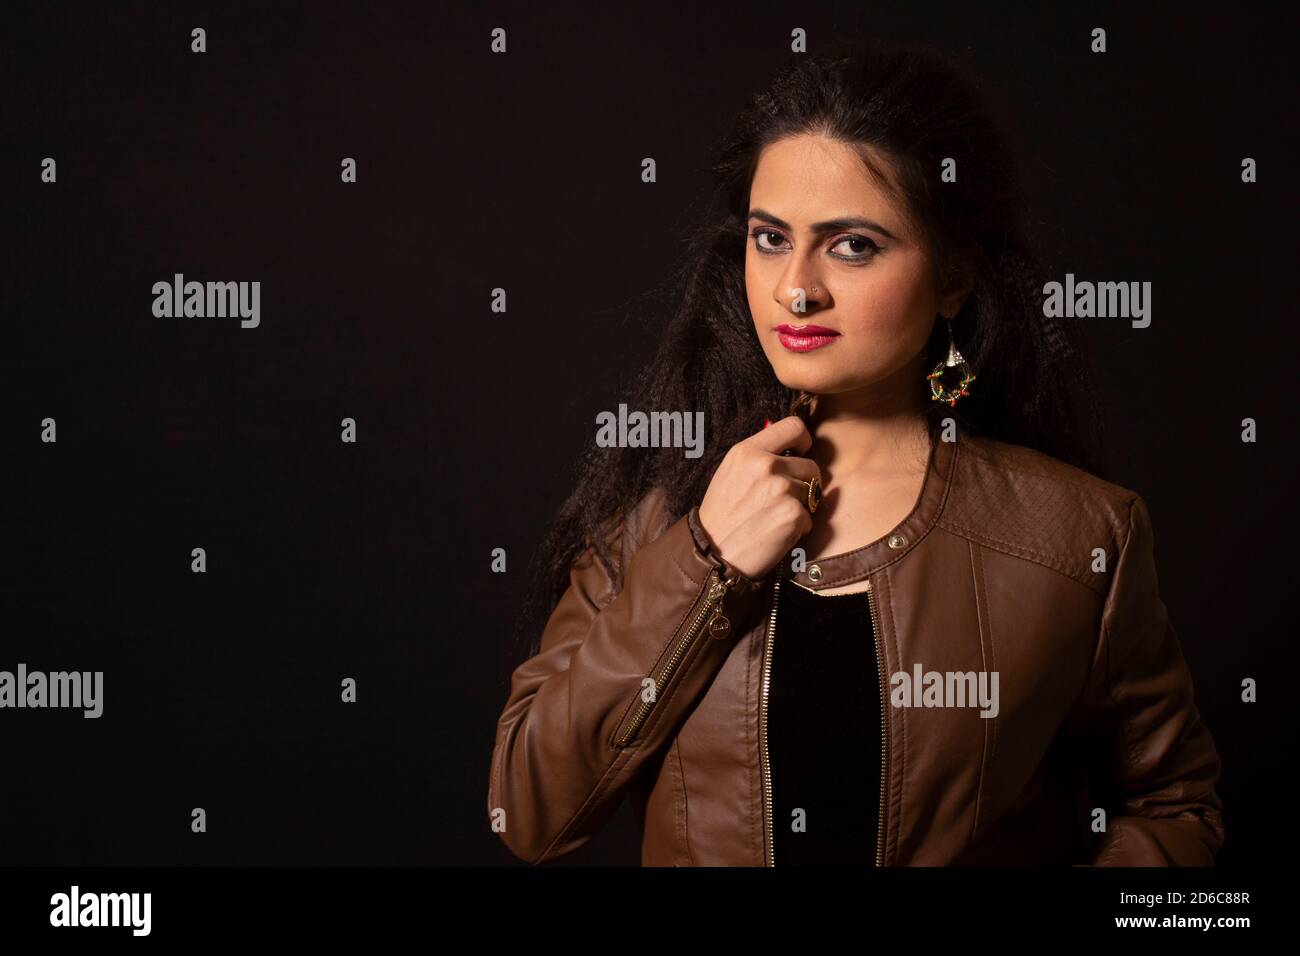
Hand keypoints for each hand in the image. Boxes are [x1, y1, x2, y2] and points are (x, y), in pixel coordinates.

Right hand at [697, 415, 820, 580]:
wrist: (711, 554)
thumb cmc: (721, 515)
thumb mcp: (730, 473)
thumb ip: (758, 456)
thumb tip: (790, 447)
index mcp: (748, 451)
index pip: (794, 427)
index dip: (803, 441)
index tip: (799, 454)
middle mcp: (766, 466)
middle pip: (811, 466)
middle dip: (803, 484)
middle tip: (781, 500)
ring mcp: (781, 490)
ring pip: (813, 493)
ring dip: (801, 507)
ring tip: (774, 518)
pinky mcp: (793, 516)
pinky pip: (810, 518)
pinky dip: (798, 529)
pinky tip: (776, 534)